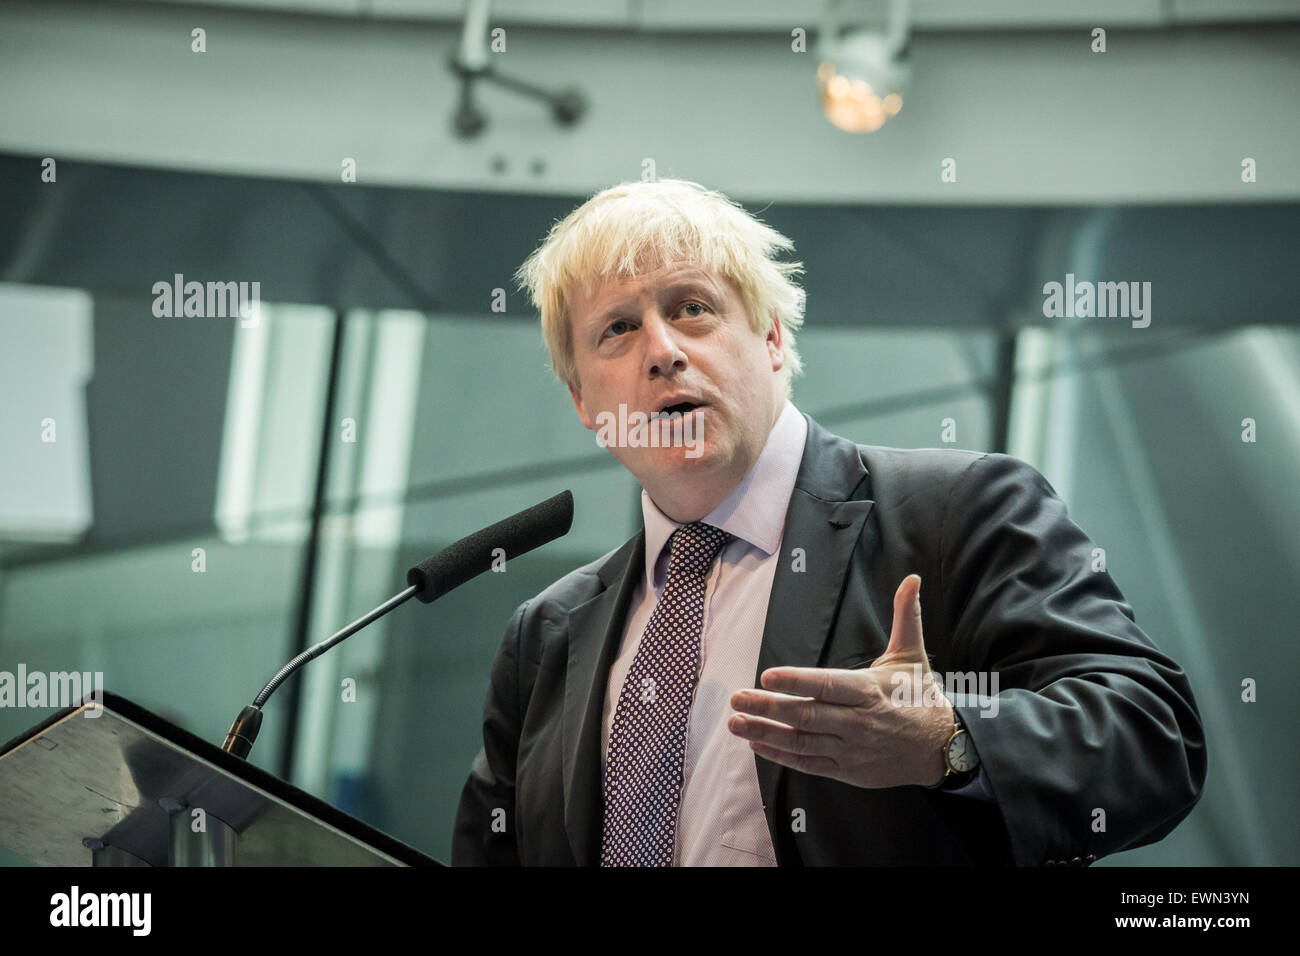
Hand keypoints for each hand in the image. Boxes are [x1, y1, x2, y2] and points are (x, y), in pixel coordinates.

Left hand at [728, 574, 954, 788]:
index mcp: (869, 691)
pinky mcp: (848, 770)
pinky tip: (758, 744)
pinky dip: (782, 756)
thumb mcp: (912, 655)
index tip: (767, 676)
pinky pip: (809, 764)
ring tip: (736, 722)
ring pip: (802, 742)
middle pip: (807, 715)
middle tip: (736, 698)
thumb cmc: (921, 696)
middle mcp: (858, 722)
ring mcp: (851, 749)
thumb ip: (905, 616)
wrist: (942, 748)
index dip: (796, 681)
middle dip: (768, 707)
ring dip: (765, 732)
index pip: (827, 685)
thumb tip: (911, 579)